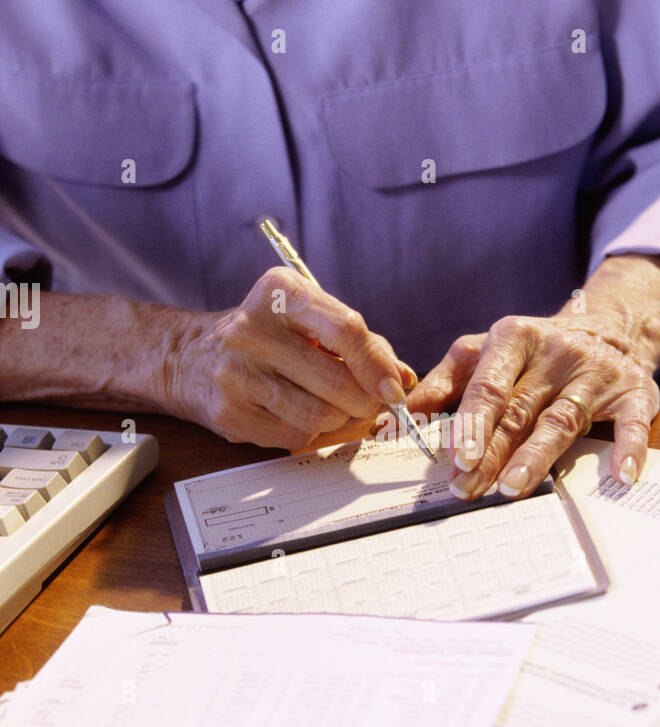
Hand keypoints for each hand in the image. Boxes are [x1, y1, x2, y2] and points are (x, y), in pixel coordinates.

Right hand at [166, 267, 415, 449]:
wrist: (190, 358)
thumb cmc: (268, 337)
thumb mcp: (309, 321)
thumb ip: (360, 344)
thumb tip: (402, 378)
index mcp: (280, 291)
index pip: (346, 330)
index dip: (378, 364)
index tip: (395, 386)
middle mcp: (252, 329)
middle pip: (338, 380)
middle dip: (364, 399)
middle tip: (367, 401)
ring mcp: (237, 373)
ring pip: (320, 415)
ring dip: (338, 417)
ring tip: (325, 402)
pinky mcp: (230, 412)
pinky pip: (295, 435)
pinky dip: (307, 431)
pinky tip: (291, 411)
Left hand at [408, 310, 659, 497]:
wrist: (611, 327)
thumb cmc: (534, 351)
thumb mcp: (484, 353)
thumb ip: (442, 385)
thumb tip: (391, 422)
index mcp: (515, 337)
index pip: (489, 385)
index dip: (472, 423)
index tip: (457, 457)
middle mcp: (556, 353)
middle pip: (520, 411)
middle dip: (492, 453)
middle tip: (470, 488)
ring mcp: (596, 373)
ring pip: (563, 421)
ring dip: (538, 457)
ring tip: (514, 487)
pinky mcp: (634, 392)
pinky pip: (633, 423)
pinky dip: (629, 449)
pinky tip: (619, 475)